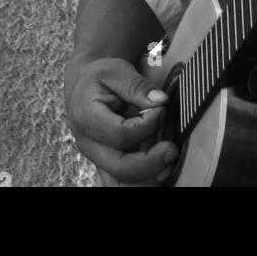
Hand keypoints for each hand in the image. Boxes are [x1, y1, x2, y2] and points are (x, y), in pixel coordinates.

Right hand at [65, 56, 177, 185]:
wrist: (84, 88)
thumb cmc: (100, 78)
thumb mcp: (116, 71)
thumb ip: (137, 86)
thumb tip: (161, 101)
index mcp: (86, 117)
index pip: (120, 134)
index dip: (146, 126)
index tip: (161, 109)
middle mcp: (89, 144)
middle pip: (120, 167)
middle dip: (151, 162)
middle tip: (172, 148)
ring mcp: (97, 159)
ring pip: (120, 185)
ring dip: (149, 179)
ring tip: (169, 163)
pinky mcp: (107, 167)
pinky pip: (124, 185)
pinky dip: (144, 181)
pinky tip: (162, 171)